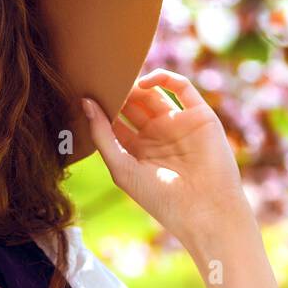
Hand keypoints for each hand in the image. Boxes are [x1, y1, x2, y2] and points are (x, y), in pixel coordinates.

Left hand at [82, 70, 251, 246]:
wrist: (203, 209)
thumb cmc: (159, 197)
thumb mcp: (121, 166)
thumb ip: (102, 135)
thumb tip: (84, 103)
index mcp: (138, 149)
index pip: (115, 121)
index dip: (102, 109)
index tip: (85, 96)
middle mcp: (158, 135)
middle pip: (133, 105)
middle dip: (118, 93)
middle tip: (102, 81)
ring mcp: (178, 124)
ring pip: (154, 94)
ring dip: (136, 85)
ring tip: (119, 79)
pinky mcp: (199, 115)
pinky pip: (182, 87)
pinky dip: (164, 78)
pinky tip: (144, 83)